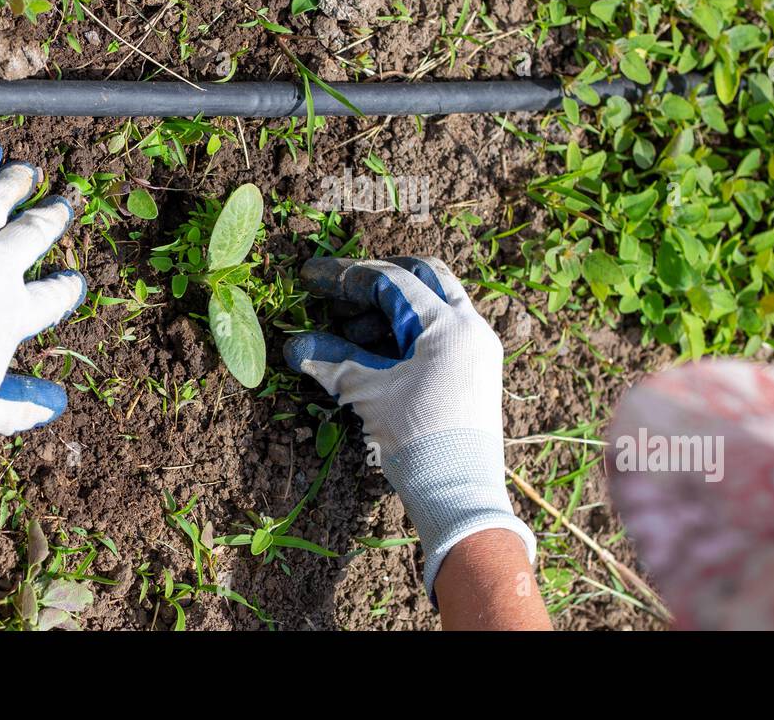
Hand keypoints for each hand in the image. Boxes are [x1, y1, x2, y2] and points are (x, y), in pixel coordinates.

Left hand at [0, 135, 85, 462]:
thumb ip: (17, 406)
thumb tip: (54, 409)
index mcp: (12, 315)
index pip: (52, 297)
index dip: (66, 289)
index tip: (72, 282)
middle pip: (32, 235)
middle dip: (50, 218)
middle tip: (64, 203)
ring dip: (14, 184)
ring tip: (27, 170)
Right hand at [284, 256, 534, 599]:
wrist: (458, 495)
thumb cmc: (417, 441)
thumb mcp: (369, 395)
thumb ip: (333, 362)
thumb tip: (293, 347)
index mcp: (450, 326)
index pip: (393, 281)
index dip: (346, 277)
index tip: (312, 279)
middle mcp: (473, 327)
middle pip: (424, 277)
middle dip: (379, 280)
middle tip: (341, 294)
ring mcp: (480, 348)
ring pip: (436, 303)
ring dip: (394, 308)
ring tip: (353, 335)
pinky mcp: (478, 369)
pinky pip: (443, 331)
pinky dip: (410, 331)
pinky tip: (378, 352)